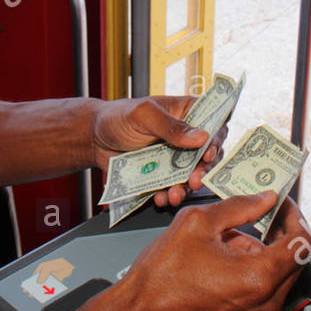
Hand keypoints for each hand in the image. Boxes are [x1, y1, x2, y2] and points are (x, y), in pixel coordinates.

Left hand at [90, 96, 227, 206]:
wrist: (93, 139)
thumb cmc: (118, 116)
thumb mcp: (143, 115)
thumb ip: (171, 126)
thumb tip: (201, 137)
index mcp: (187, 112)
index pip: (214, 122)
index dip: (216, 139)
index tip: (209, 154)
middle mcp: (186, 135)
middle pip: (208, 154)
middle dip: (203, 170)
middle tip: (194, 180)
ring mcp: (175, 157)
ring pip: (191, 174)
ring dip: (186, 187)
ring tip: (175, 194)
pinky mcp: (163, 174)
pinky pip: (173, 187)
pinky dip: (169, 195)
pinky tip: (162, 198)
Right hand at [117, 192, 310, 310]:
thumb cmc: (159, 280)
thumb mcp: (196, 224)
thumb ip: (239, 207)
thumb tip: (264, 199)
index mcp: (259, 279)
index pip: (302, 244)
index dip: (295, 218)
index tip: (284, 208)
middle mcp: (265, 308)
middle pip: (291, 264)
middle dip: (274, 238)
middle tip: (252, 222)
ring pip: (276, 283)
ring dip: (260, 262)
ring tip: (224, 251)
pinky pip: (262, 304)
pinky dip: (251, 286)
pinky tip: (222, 275)